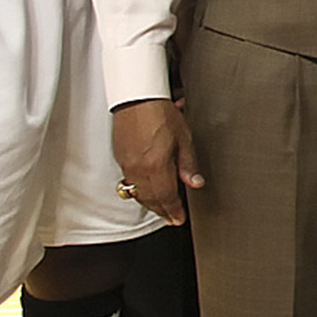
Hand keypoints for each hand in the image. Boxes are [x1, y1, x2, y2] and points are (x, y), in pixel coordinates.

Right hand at [110, 98, 204, 225]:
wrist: (137, 98)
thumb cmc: (161, 113)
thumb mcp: (184, 139)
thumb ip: (188, 164)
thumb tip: (195, 183)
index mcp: (157, 166)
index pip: (166, 197)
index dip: (173, 210)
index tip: (178, 218)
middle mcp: (139, 169)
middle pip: (151, 198)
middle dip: (162, 211)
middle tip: (170, 218)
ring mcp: (128, 164)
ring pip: (138, 193)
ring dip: (150, 203)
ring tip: (160, 210)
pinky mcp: (121, 157)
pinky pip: (129, 182)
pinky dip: (139, 191)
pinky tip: (145, 191)